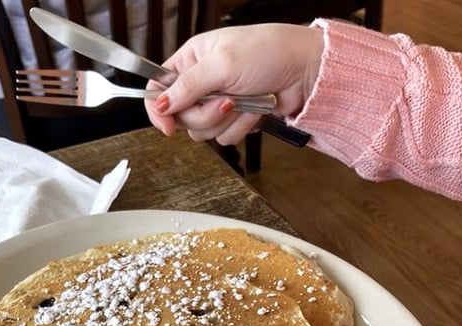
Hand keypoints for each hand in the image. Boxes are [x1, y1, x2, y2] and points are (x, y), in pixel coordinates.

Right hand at [146, 24, 323, 145]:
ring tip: (244, 100)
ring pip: (203, 132)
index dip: (158, 110)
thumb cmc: (268, 52)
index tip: (167, 126)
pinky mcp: (234, 119)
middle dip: (205, 115)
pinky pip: (224, 137)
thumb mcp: (222, 64)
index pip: (159, 88)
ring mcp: (217, 103)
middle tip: (226, 101)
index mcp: (191, 60)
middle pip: (182, 117)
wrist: (303, 70)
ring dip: (226, 121)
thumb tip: (160, 103)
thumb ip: (188, 86)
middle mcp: (201, 83)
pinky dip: (241, 126)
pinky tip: (254, 108)